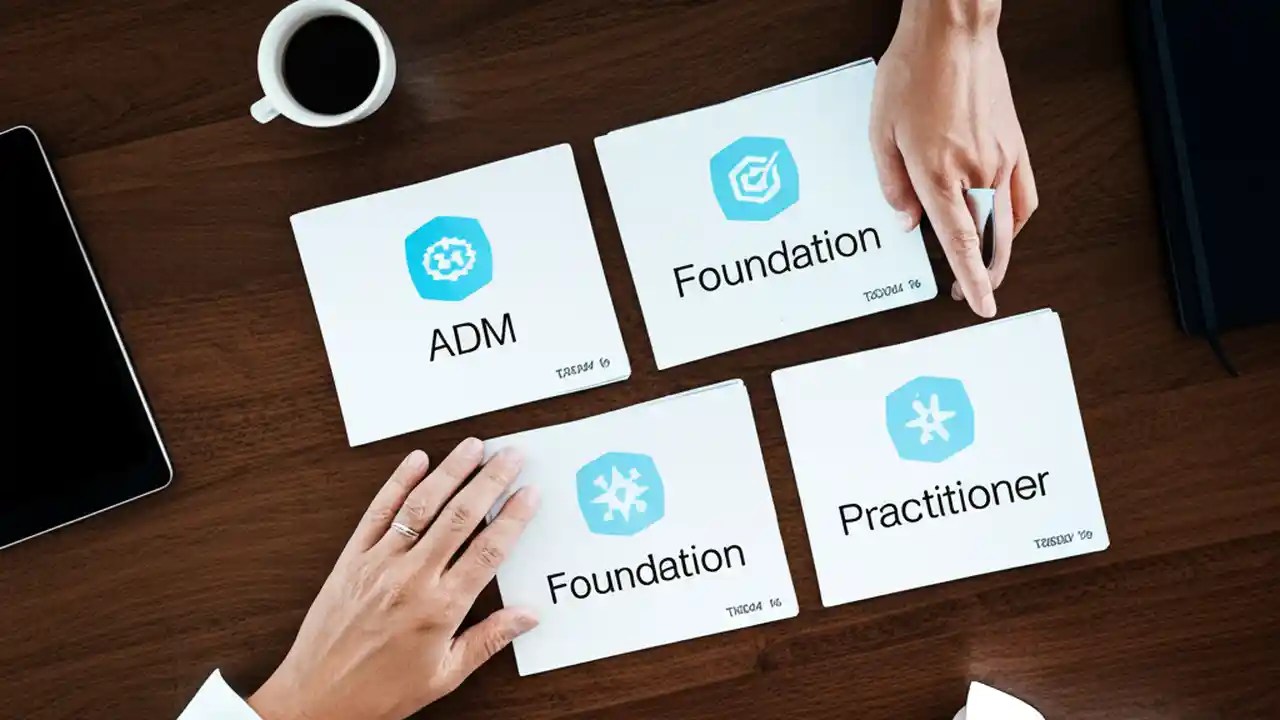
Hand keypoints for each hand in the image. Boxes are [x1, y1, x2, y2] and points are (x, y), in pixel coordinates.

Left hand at [247, 439, 539, 719]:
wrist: (316, 699)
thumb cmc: (379, 693)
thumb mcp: (444, 675)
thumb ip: (489, 640)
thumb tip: (528, 615)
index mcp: (440, 609)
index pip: (488, 551)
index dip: (513, 518)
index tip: (529, 494)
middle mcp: (411, 579)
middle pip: (460, 517)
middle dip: (490, 481)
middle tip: (511, 456)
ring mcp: (379, 564)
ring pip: (421, 506)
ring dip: (450, 471)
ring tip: (472, 447)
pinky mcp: (352, 559)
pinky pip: (378, 512)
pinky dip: (398, 483)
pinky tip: (416, 461)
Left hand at [870, 0, 1037, 316]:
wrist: (953, 32)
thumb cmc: (914, 73)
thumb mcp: (880, 133)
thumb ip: (892, 184)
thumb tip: (907, 222)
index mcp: (939, 173)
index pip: (960, 243)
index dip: (972, 280)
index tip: (981, 307)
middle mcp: (977, 170)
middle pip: (990, 240)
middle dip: (983, 275)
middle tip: (971, 294)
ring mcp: (1002, 157)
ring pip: (1010, 222)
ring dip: (1000, 251)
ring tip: (985, 267)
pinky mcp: (1016, 143)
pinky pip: (1024, 195)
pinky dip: (1015, 220)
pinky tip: (1004, 225)